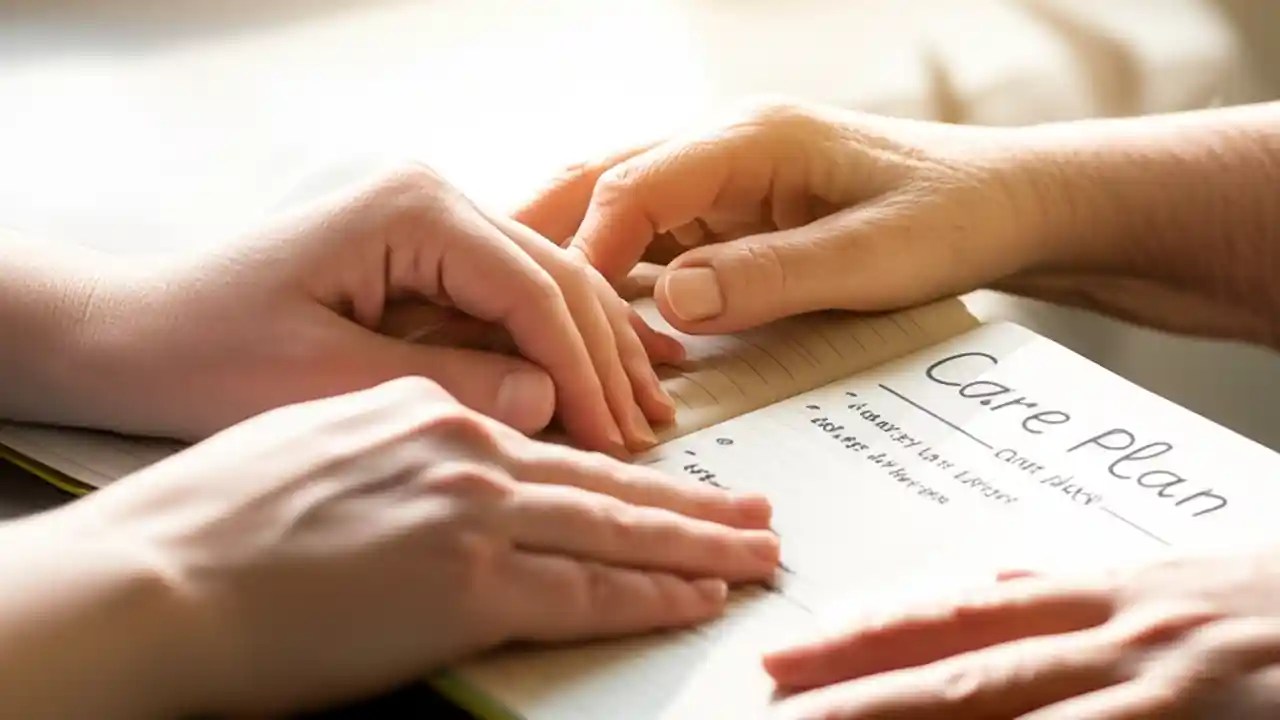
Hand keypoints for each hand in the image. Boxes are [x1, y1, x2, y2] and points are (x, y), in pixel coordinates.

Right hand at [6, 378, 775, 717]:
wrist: (158, 575)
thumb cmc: (217, 517)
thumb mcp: (320, 437)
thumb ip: (406, 442)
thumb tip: (456, 466)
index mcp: (429, 410)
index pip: (555, 444)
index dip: (625, 467)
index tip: (676, 484)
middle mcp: (465, 449)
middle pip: (606, 482)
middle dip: (692, 505)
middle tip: (757, 515)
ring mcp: (472, 513)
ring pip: (616, 530)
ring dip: (696, 547)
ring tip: (754, 554)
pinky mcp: (466, 585)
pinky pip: (586, 591)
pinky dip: (651, 594)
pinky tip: (697, 597)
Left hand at [72, 165, 682, 453]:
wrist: (134, 333)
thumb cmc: (206, 352)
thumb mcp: (328, 378)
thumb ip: (450, 385)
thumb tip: (550, 398)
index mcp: (410, 206)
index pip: (531, 286)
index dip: (583, 367)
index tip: (617, 436)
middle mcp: (429, 195)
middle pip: (552, 275)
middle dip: (603, 356)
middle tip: (648, 432)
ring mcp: (426, 218)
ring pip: (542, 281)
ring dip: (593, 346)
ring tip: (647, 405)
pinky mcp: (419, 252)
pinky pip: (506, 296)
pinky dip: (552, 342)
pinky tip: (603, 371)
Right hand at [514, 99, 1043, 334]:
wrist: (1003, 205)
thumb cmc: (951, 220)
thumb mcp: (874, 257)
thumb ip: (772, 276)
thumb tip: (669, 301)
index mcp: (749, 138)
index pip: (635, 182)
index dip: (584, 245)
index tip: (546, 308)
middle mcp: (721, 148)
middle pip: (602, 182)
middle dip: (541, 235)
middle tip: (471, 295)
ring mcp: (721, 178)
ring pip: (616, 213)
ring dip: (568, 261)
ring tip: (501, 313)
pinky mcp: (728, 213)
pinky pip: (651, 242)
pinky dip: (613, 279)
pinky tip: (581, 320)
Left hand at [760, 550, 1279, 718]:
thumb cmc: (1275, 605)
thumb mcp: (1170, 587)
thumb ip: (1077, 596)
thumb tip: (994, 592)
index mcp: (1106, 594)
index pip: (964, 612)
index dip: (872, 632)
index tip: (799, 652)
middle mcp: (1120, 632)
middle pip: (965, 661)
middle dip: (861, 684)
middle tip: (778, 694)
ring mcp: (1159, 685)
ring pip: (1008, 708)